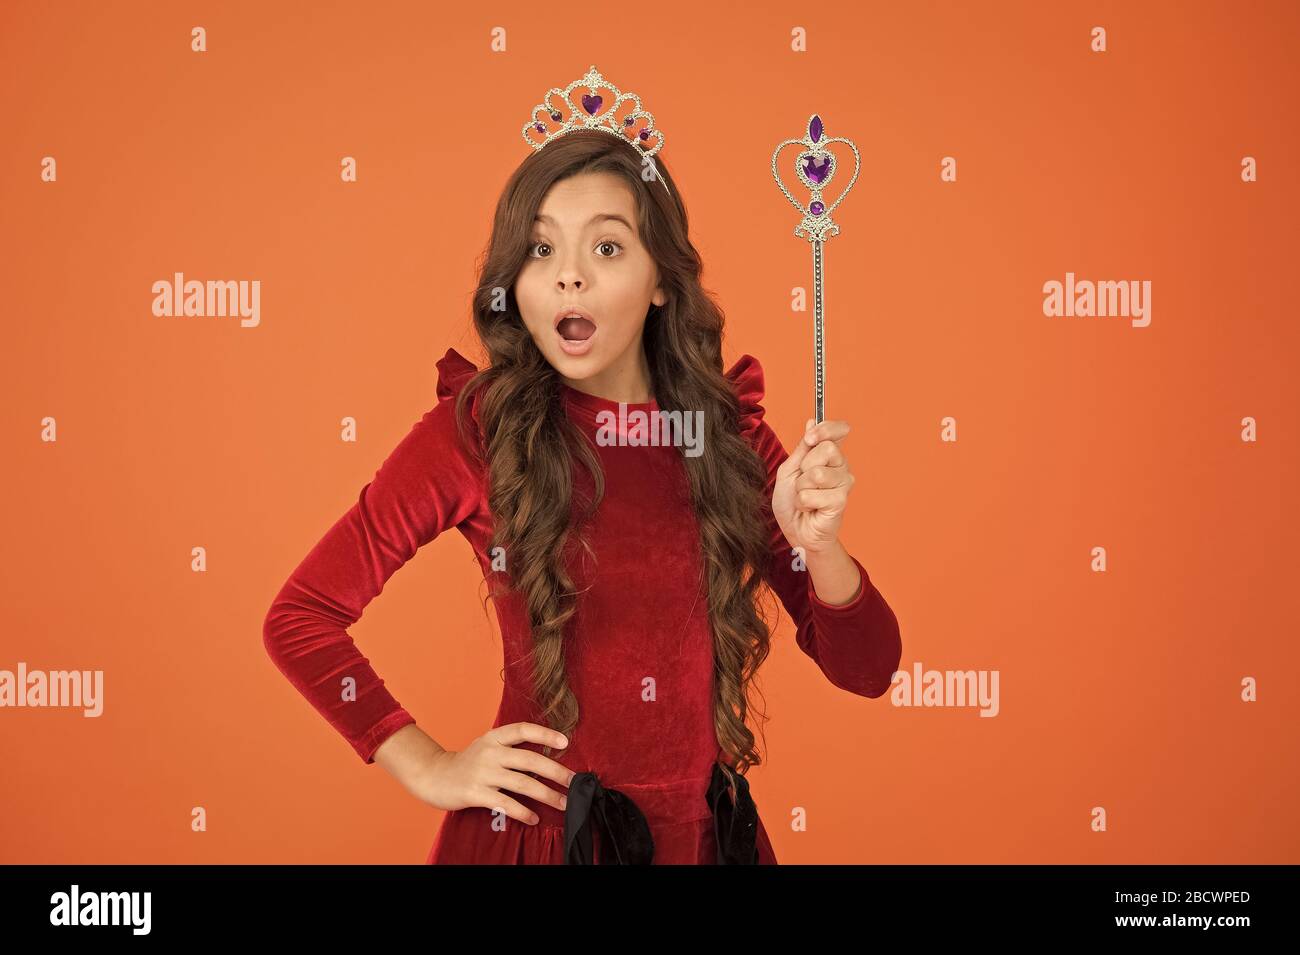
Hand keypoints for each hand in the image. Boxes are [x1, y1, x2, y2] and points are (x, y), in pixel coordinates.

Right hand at [409, 722, 575, 825]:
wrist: (434, 776)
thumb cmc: (467, 763)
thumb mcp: (487, 747)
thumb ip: (511, 749)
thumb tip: (547, 759)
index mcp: (493, 737)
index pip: (523, 730)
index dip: (545, 734)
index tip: (565, 742)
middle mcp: (489, 752)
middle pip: (530, 760)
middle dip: (556, 772)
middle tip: (574, 783)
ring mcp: (482, 773)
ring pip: (523, 784)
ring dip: (547, 795)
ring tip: (563, 804)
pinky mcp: (475, 793)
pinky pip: (505, 803)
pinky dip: (523, 812)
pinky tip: (534, 818)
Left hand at [772, 418, 854, 557]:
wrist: (796, 532)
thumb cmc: (792, 503)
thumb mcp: (790, 469)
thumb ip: (802, 448)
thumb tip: (811, 421)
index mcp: (828, 455)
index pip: (839, 430)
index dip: (826, 429)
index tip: (811, 438)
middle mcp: (841, 466)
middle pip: (827, 448)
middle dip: (805, 466)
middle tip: (802, 482)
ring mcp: (843, 483)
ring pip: (817, 473)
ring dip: (802, 488)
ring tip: (804, 497)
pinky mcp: (840, 501)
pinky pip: (814, 494)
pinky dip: (803, 502)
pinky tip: (809, 509)